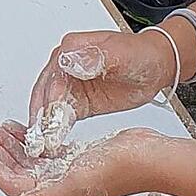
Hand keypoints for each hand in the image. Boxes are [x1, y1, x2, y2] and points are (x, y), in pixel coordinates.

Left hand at [0, 122, 162, 195]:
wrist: (150, 157)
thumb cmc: (121, 170)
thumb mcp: (78, 182)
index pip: (10, 181)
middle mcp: (55, 187)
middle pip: (13, 168)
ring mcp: (64, 173)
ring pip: (25, 159)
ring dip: (7, 142)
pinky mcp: (74, 159)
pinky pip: (41, 151)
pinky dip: (27, 139)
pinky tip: (20, 128)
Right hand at [28, 30, 177, 129]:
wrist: (155, 65)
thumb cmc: (141, 55)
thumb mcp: (123, 54)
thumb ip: (97, 57)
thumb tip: (71, 62)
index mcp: (71, 49)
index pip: (54, 77)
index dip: (51, 100)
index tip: (51, 120)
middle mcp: (64, 66)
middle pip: (45, 93)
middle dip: (41, 118)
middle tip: (40, 140)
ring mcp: (69, 84)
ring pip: (49, 107)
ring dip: (44, 126)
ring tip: (41, 146)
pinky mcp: (77, 102)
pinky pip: (62, 117)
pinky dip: (55, 130)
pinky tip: (51, 143)